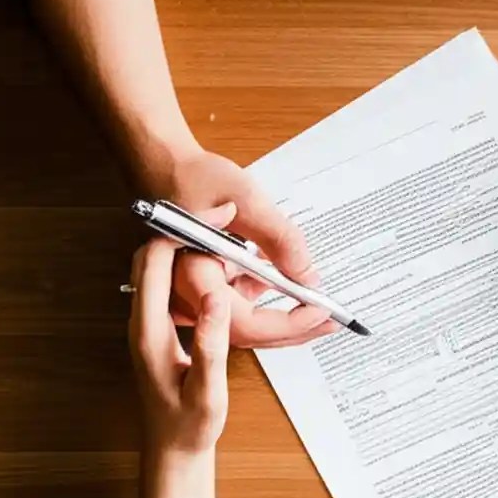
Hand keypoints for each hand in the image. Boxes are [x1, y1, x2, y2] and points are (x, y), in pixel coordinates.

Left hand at [129, 238, 231, 454]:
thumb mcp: (207, 389)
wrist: (173, 452)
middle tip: (227, 222)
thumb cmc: (188, 426)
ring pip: (163, 267)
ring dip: (193, 248)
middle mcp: (142, 321)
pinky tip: (228, 277)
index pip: (154, 258)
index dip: (184, 230)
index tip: (220, 218)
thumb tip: (215, 298)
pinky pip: (173, 286)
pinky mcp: (161, 329)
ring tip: (233, 244)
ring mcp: (149, 323)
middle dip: (188, 230)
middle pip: (153, 255)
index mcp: (148, 330)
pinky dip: (197, 270)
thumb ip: (210, 344)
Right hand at [147, 148, 338, 347]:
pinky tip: (295, 295)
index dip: (284, 325)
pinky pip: (239, 307)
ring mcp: (193, 294)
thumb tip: (309, 277)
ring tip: (320, 312)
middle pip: (245, 331)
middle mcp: (186, 293)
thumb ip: (279, 239)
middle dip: (291, 330)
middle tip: (329, 321)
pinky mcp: (204, 288)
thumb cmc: (197, 177)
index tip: (317, 312)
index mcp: (190, 274)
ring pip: (244, 323)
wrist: (168, 166)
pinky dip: (269, 305)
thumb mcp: (247, 200)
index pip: (241, 322)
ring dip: (283, 321)